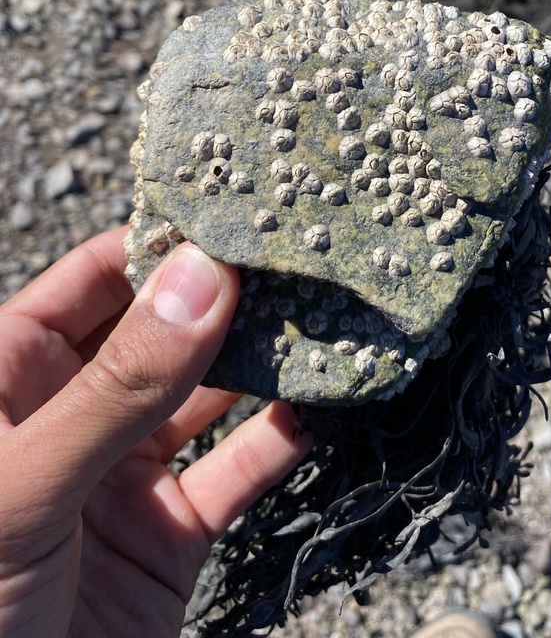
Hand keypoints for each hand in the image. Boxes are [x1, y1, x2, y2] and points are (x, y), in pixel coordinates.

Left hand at [0, 227, 312, 637]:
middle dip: (229, 296)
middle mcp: (74, 412)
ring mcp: (126, 472)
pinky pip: (237, 473)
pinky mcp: (171, 535)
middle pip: (165, 329)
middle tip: (301, 256)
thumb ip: (118, 384)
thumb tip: (204, 276)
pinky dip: (281, 441)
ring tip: (323, 317)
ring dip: (266, 360)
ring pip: (209, 395)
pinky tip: (321, 406)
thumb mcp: (26, 482)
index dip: (162, 242)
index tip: (238, 212)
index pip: (95, 279)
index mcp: (11, 376)